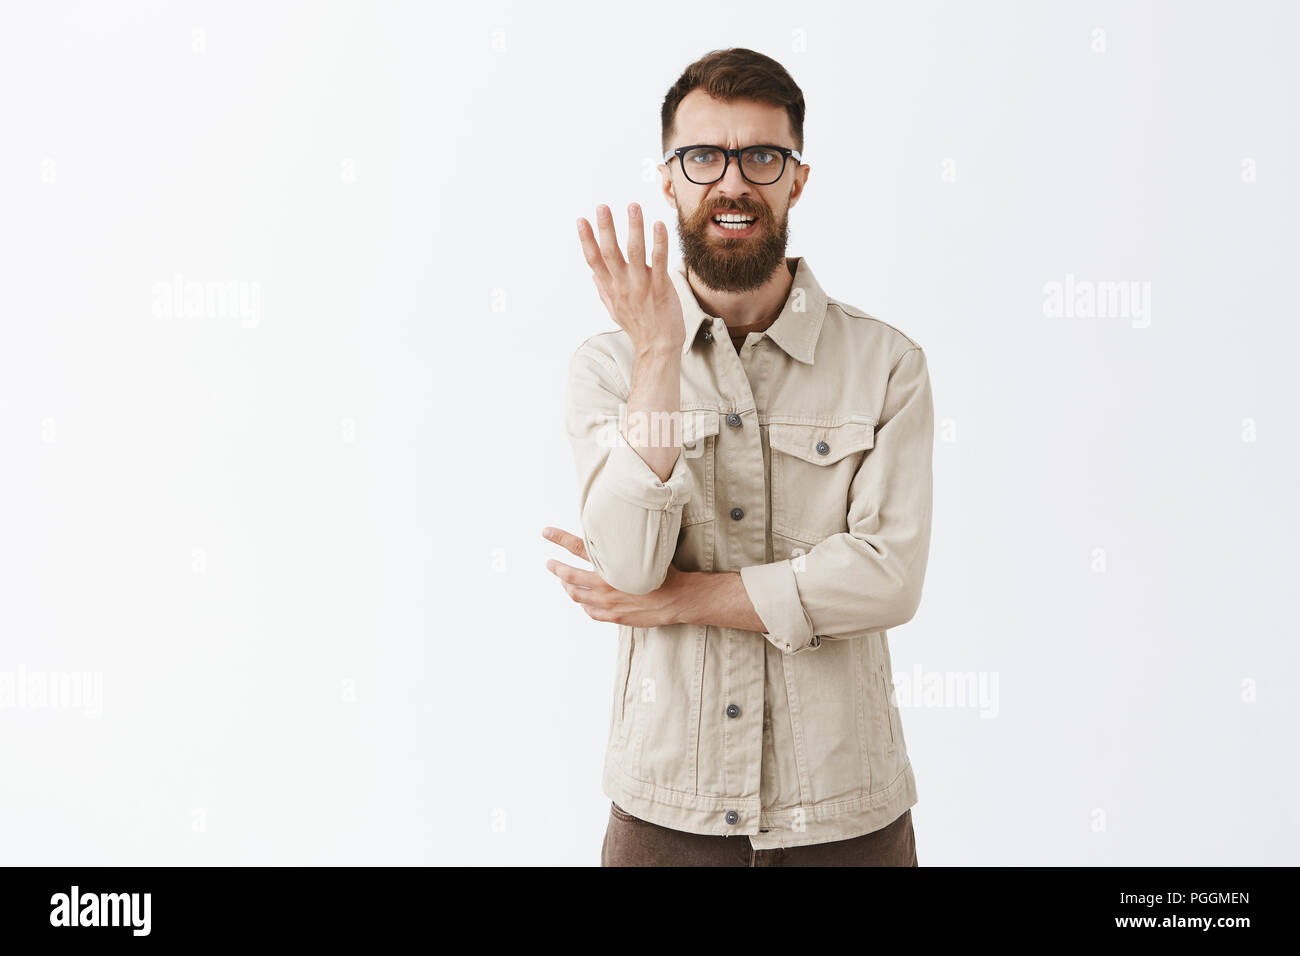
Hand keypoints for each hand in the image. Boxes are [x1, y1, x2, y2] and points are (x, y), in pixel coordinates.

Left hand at [541, 526, 683, 627]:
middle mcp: (604, 585)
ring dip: (568, 588)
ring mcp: (607, 603)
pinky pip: (590, 612)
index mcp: (610, 565)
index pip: (578, 547)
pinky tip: (584, 601)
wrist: (678, 598)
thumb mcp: (642, 554)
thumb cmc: (663, 573)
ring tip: (564, 583)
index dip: (559, 538)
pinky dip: (584, 605)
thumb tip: (614, 533)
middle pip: (570, 576)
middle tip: (550, 563)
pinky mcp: (614, 617)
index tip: (545, 532)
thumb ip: (624, 548)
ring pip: (577, 596)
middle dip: (557, 568)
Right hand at [577, 203, 683, 354]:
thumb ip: (603, 289)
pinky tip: (659, 225)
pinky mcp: (661, 288)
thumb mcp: (614, 309)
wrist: (657, 346)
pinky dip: (659, 243)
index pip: (594, 260)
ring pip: (635, 252)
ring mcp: (641, 286)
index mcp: (610, 288)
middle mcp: (623, 285)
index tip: (581, 220)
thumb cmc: (637, 325)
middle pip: (610, 253)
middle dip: (605, 228)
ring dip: (634, 228)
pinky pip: (659, 262)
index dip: (586, 240)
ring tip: (633, 207)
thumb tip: (593, 275)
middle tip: (602, 207)